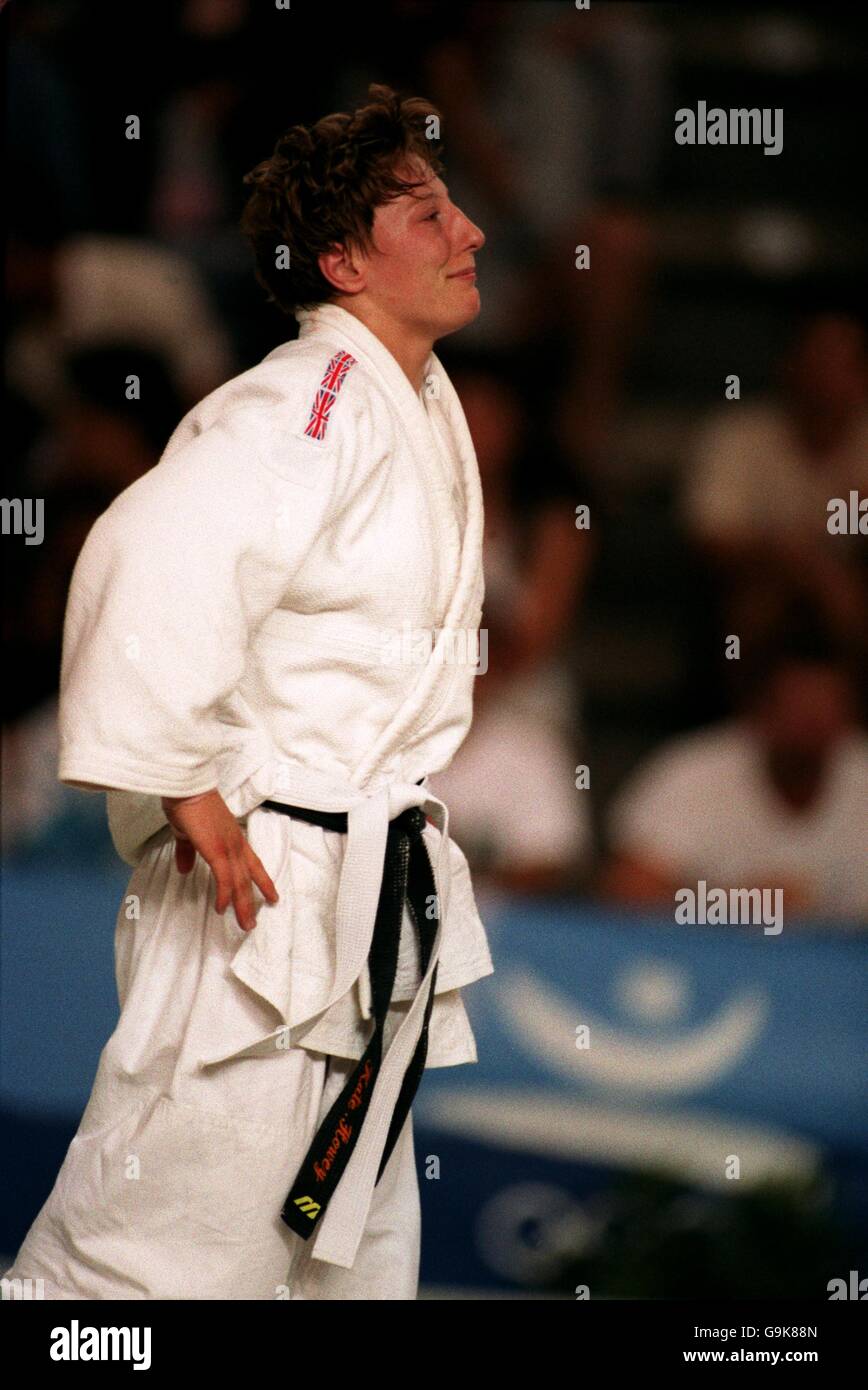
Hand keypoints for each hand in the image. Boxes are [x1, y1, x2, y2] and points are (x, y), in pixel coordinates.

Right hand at [161, 789, 278, 932]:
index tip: (271, 895)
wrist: (187, 787)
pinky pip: (224, 879)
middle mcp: (236, 844)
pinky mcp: (217, 851)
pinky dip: (225, 895)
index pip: (253, 863)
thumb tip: (183, 868)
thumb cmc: (187, 804)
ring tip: (246, 925)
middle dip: (253, 901)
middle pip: (249, 877)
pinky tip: (222, 909)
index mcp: (233, 838)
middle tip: (254, 922)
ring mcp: (228, 847)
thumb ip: (188, 851)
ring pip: (240, 882)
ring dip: (243, 905)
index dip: (262, 881)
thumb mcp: (187, 833)